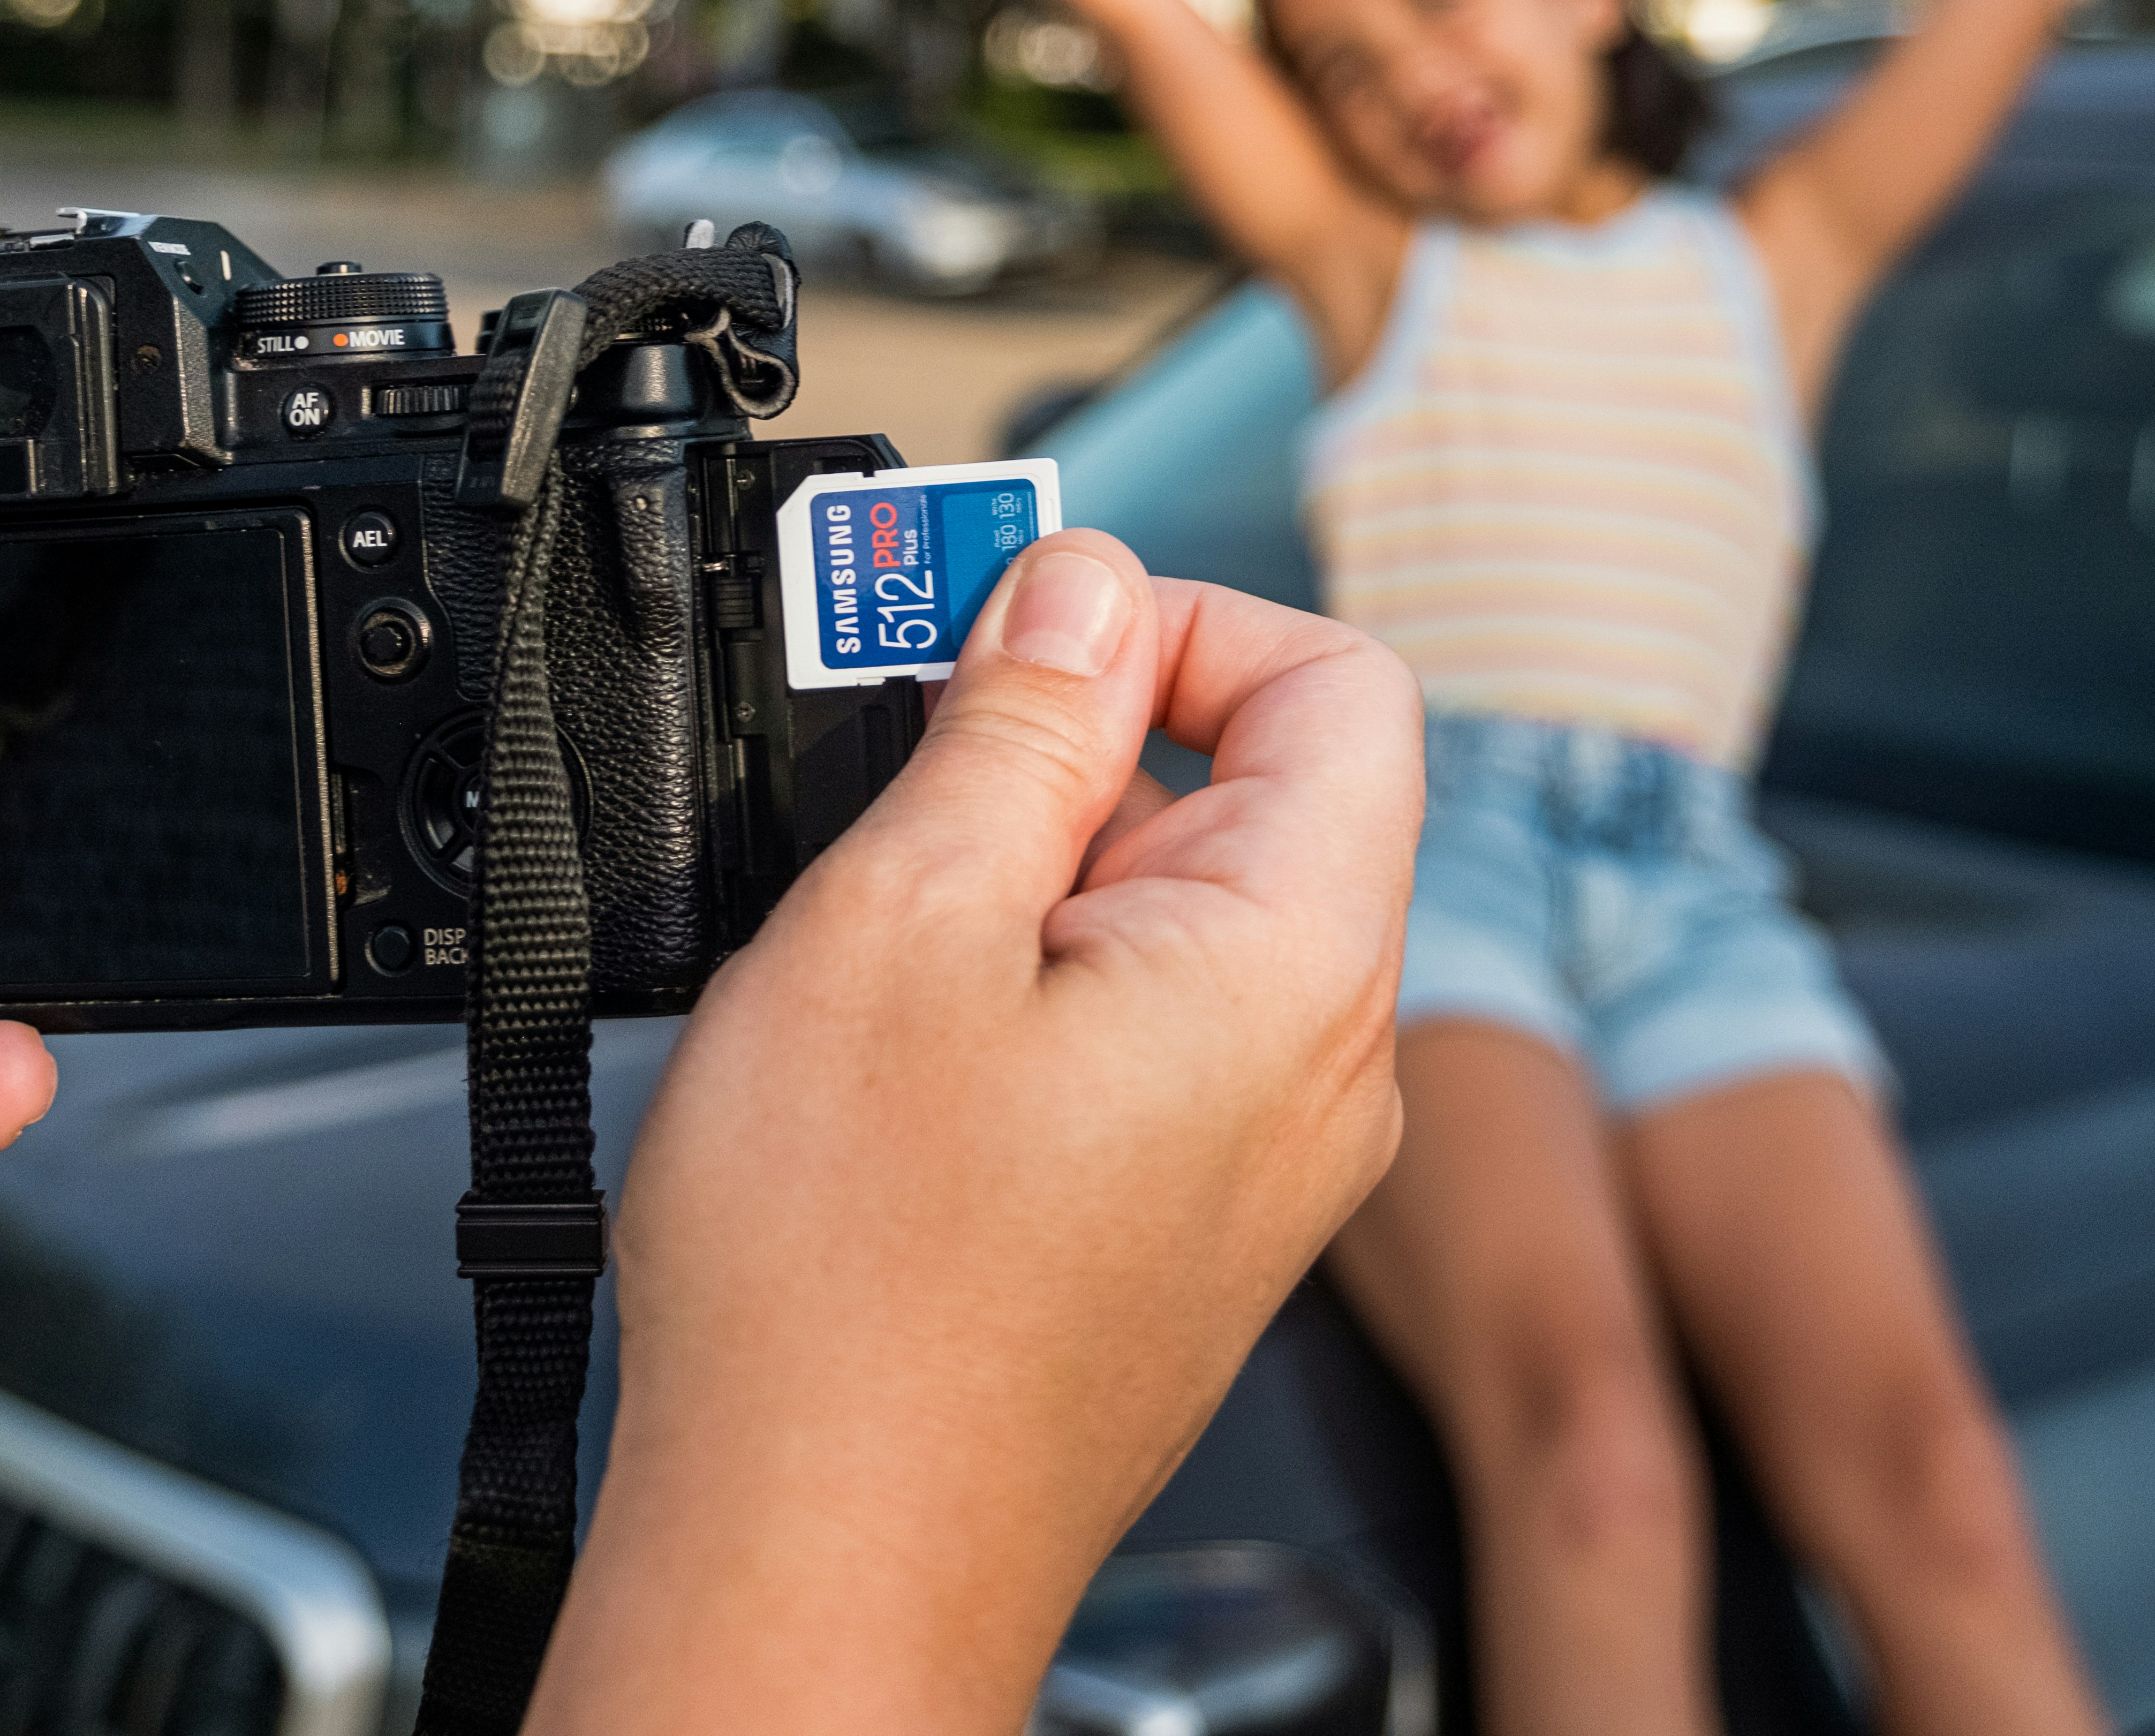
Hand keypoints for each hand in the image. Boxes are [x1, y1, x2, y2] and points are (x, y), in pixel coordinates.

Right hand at [537, 534, 1421, 1735]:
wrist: (816, 1569)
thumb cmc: (846, 1301)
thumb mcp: (900, 920)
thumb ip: (1016, 723)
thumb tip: (1077, 585)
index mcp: (1299, 968)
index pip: (1337, 679)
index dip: (1167, 617)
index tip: (1007, 637)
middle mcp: (1320, 1068)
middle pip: (1249, 792)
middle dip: (1065, 742)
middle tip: (885, 760)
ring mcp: (1259, 1160)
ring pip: (1174, 915)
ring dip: (1023, 869)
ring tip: (866, 921)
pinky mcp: (1178, 1224)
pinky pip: (1142, 1032)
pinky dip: (1025, 984)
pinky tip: (893, 1039)